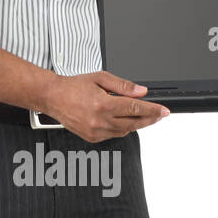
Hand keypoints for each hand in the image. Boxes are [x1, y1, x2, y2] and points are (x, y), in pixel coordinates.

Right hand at [44, 71, 169, 142]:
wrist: (53, 97)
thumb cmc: (74, 87)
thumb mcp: (101, 78)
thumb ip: (124, 86)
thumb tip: (142, 92)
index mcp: (103, 104)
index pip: (135, 108)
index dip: (153, 110)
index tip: (164, 110)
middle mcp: (100, 121)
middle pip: (134, 123)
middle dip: (150, 119)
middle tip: (160, 115)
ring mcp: (95, 132)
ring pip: (125, 131)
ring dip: (137, 124)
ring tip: (144, 116)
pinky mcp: (92, 138)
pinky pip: (114, 135)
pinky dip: (122, 129)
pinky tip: (125, 121)